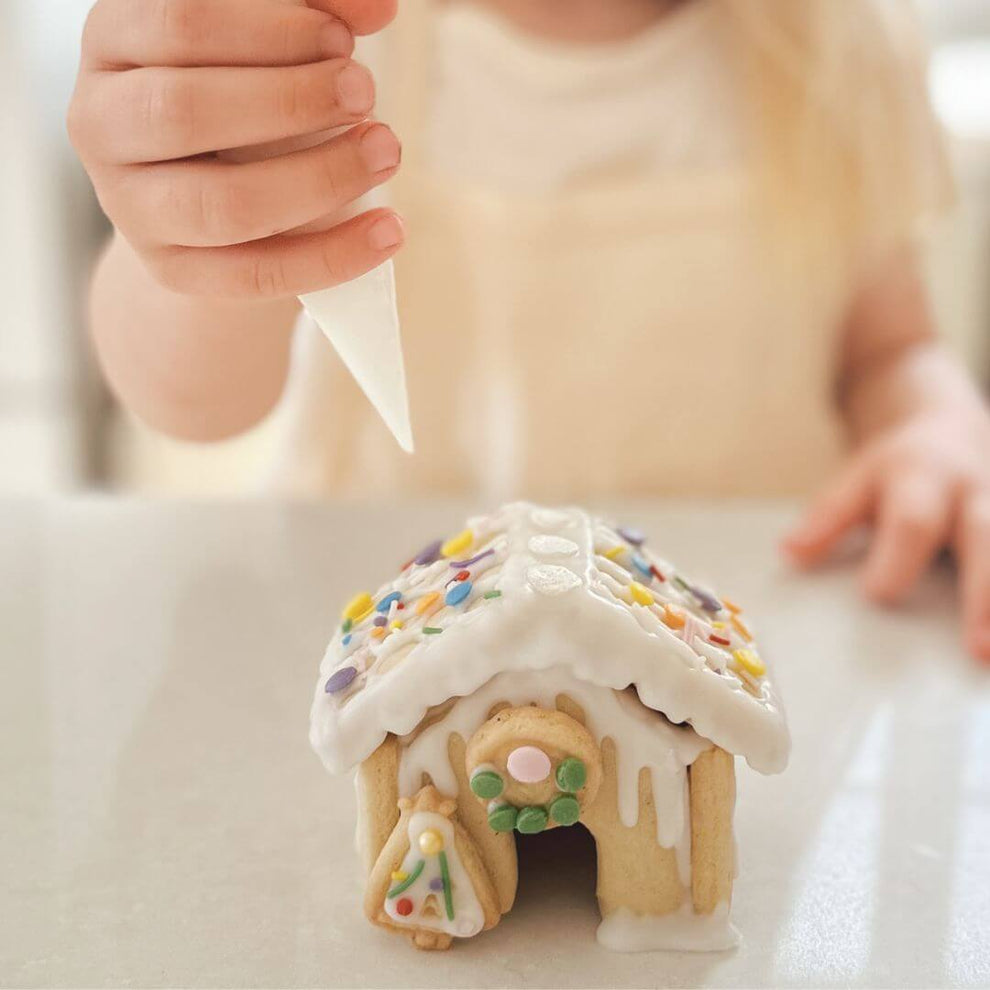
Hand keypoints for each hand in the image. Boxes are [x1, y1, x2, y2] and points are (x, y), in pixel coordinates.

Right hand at [68, 0, 401, 298]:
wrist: (211, 198)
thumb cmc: (242, 98)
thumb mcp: (266, 45)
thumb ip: (312, 14)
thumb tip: (377, 6)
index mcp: (115, 40)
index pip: (180, 21)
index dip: (272, 28)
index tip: (343, 39)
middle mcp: (103, 124)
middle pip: (186, 110)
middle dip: (292, 100)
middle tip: (364, 92)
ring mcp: (131, 207)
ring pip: (223, 204)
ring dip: (318, 179)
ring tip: (385, 150)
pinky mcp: (174, 271)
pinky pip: (256, 276)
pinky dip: (332, 257)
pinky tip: (390, 230)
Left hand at [783, 409, 989, 660]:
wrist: (951, 426)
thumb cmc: (896, 469)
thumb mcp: (857, 481)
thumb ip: (829, 518)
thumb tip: (790, 553)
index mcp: (921, 481)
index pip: (911, 521)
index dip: (897, 559)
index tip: (877, 595)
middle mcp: (973, 494)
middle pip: (986, 539)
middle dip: (984, 595)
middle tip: (977, 650)